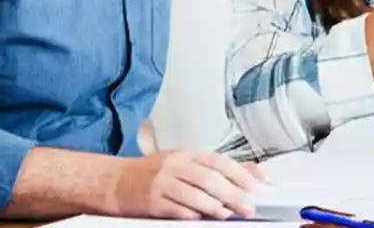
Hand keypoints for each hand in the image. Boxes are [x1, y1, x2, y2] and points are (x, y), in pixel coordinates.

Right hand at [112, 150, 263, 219]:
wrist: (117, 181)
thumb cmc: (155, 173)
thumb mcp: (185, 163)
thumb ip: (216, 168)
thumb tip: (252, 172)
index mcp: (187, 154)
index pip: (218, 161)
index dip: (240, 172)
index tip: (256, 184)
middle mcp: (175, 165)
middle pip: (209, 179)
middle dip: (233, 194)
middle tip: (247, 206)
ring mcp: (162, 183)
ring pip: (194, 195)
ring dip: (215, 207)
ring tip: (227, 214)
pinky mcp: (152, 201)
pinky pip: (176, 210)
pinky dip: (192, 215)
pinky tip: (201, 218)